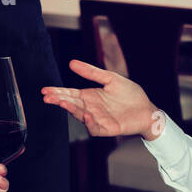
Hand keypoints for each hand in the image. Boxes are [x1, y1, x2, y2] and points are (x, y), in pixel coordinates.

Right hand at [41, 59, 162, 139]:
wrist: (147, 109)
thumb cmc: (130, 94)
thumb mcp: (110, 79)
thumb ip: (92, 72)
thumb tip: (72, 63)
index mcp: (90, 97)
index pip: (70, 94)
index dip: (57, 92)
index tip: (45, 90)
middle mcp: (91, 108)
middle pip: (71, 104)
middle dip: (59, 100)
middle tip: (47, 97)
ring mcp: (97, 119)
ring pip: (80, 115)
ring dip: (71, 110)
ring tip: (62, 102)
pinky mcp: (107, 129)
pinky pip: (94, 128)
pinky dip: (90, 122)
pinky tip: (87, 114)